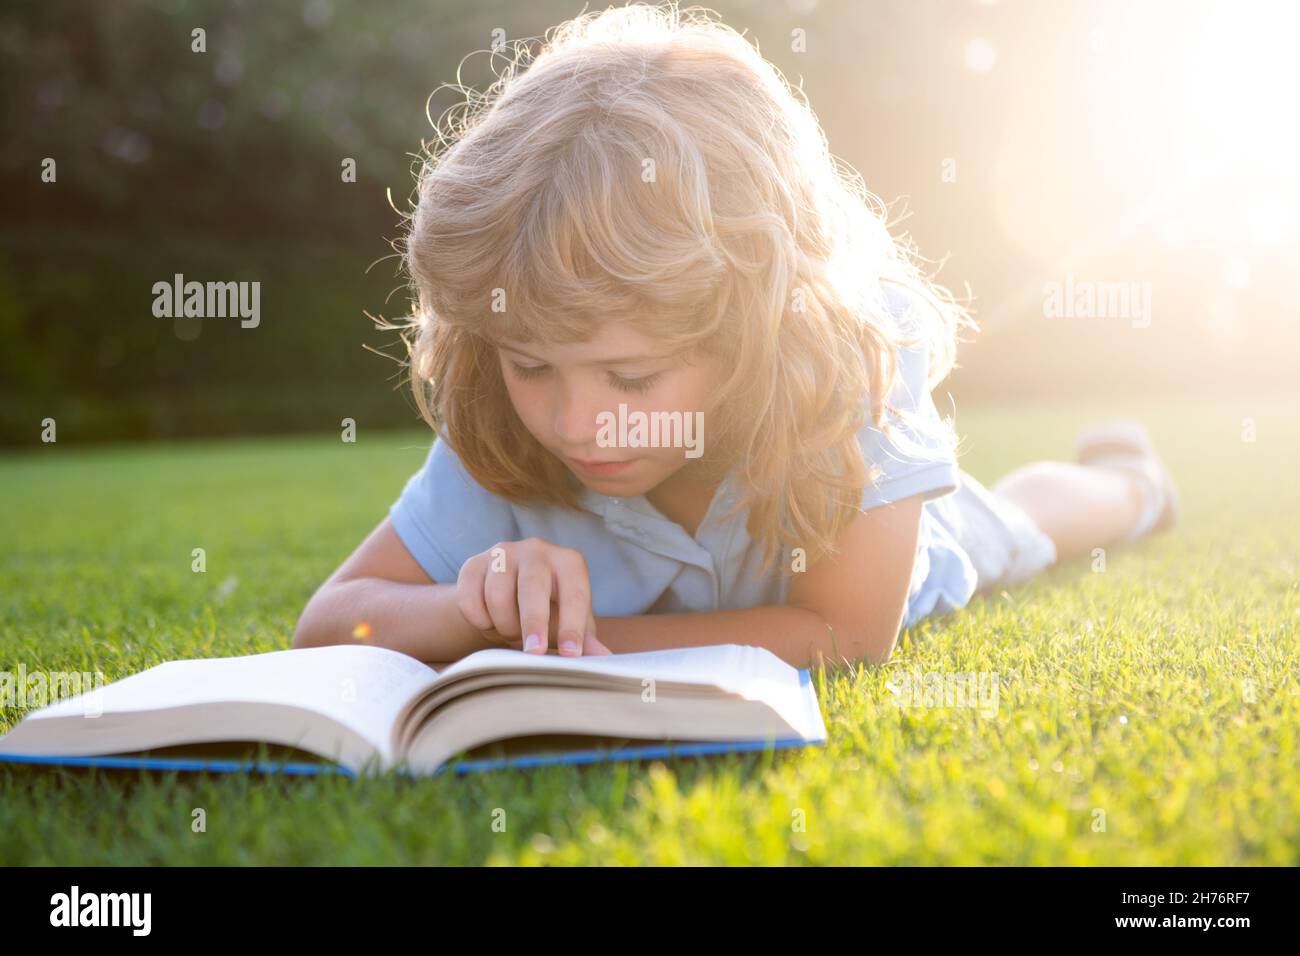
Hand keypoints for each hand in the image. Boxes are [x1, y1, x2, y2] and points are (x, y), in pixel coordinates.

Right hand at [455, 538, 611, 656]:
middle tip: (534, 653)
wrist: (508, 596)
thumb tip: (603, 655)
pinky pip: (470, 597)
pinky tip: (489, 622)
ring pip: (497, 594)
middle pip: (532, 586)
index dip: (572, 626)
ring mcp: (503, 553)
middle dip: (533, 623)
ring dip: (504, 624)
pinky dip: (479, 619)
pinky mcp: (474, 563)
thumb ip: (584, 638)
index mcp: (569, 563)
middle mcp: (538, 550)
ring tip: (511, 634)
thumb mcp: (570, 622)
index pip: (574, 594)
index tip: (571, 655)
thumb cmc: (550, 610)